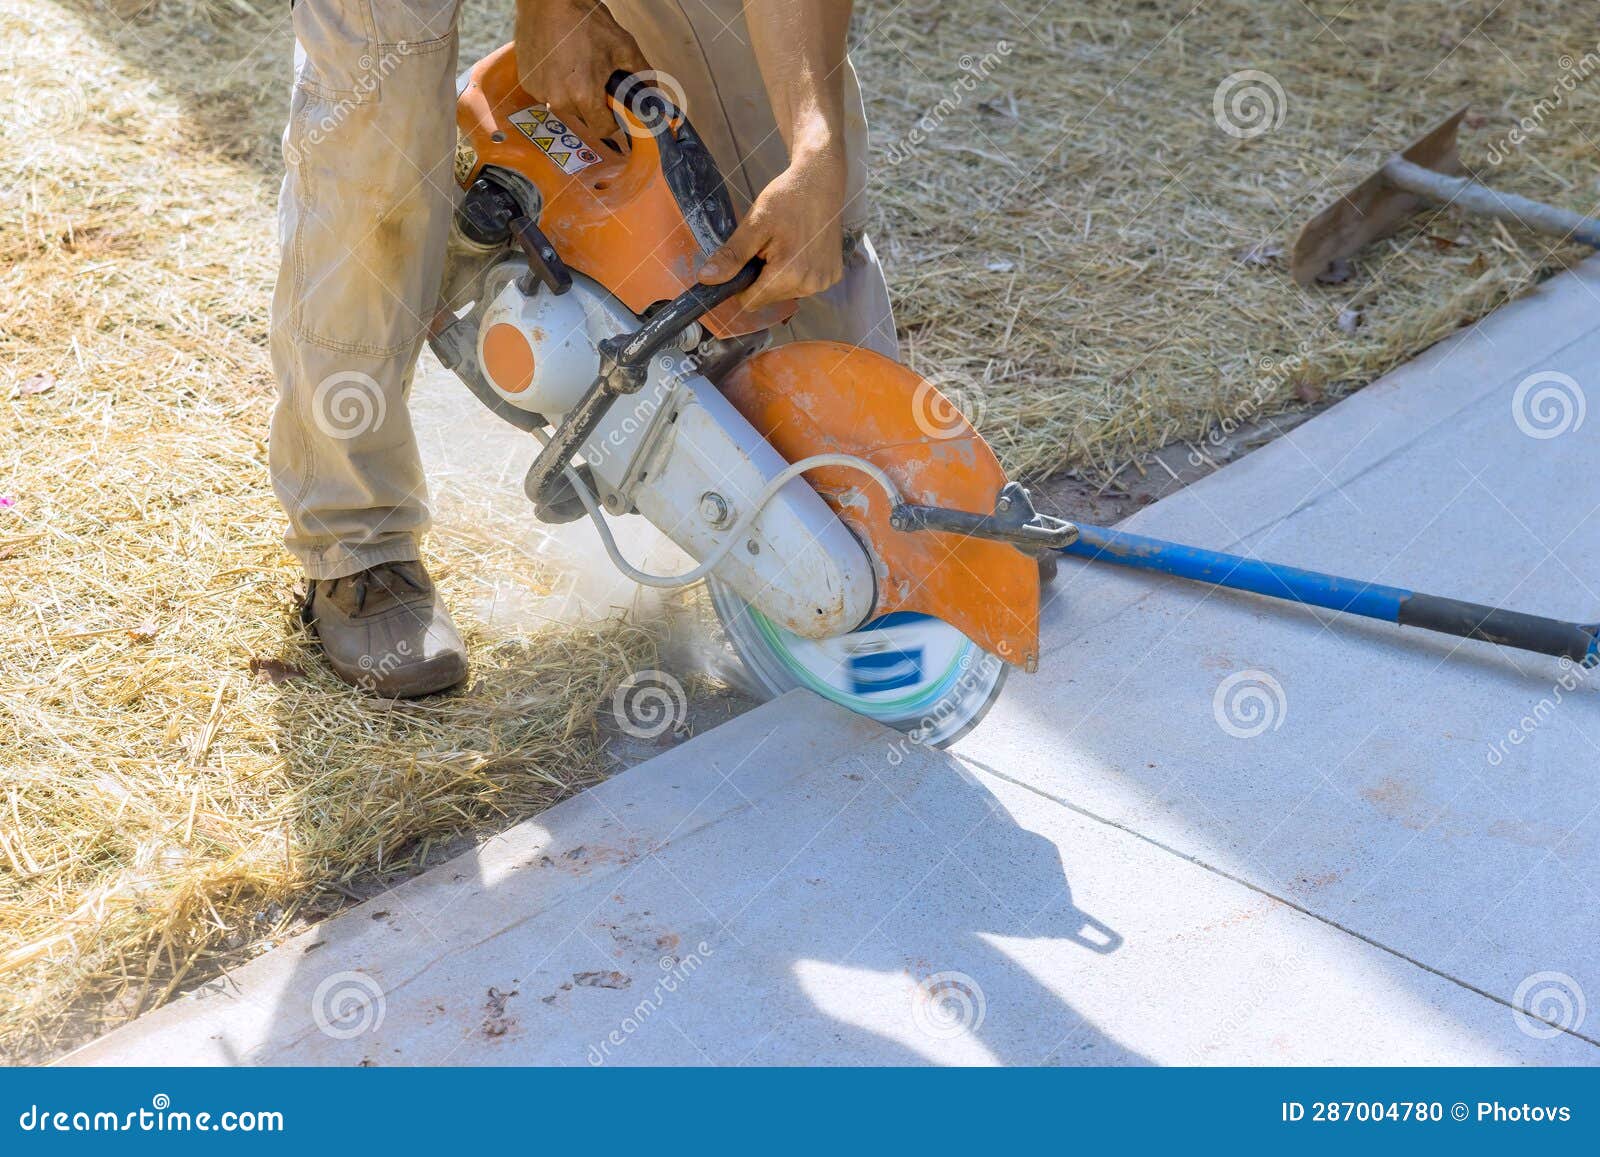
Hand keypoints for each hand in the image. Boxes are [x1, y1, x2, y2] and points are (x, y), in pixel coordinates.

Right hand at [514, 0, 648, 142]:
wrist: (549, 0)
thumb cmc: (585, 20)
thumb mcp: (624, 47)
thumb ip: (643, 77)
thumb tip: (653, 96)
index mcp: (584, 95)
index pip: (603, 129)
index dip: (613, 119)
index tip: (613, 106)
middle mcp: (558, 99)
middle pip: (585, 117)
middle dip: (593, 102)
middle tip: (595, 76)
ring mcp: (540, 92)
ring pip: (565, 106)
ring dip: (573, 93)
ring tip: (576, 66)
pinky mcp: (527, 83)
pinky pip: (548, 94)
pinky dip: (556, 84)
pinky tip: (559, 62)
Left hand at [697, 142, 848, 310]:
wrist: (820, 182)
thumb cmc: (787, 199)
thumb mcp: (754, 224)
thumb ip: (732, 256)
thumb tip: (706, 278)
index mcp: (789, 275)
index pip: (750, 302)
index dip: (741, 284)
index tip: (746, 259)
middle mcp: (810, 285)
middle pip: (769, 297)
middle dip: (762, 276)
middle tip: (768, 245)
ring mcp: (824, 282)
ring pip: (786, 292)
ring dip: (779, 275)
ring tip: (786, 244)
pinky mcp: (833, 275)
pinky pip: (804, 284)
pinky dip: (797, 271)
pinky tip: (801, 247)